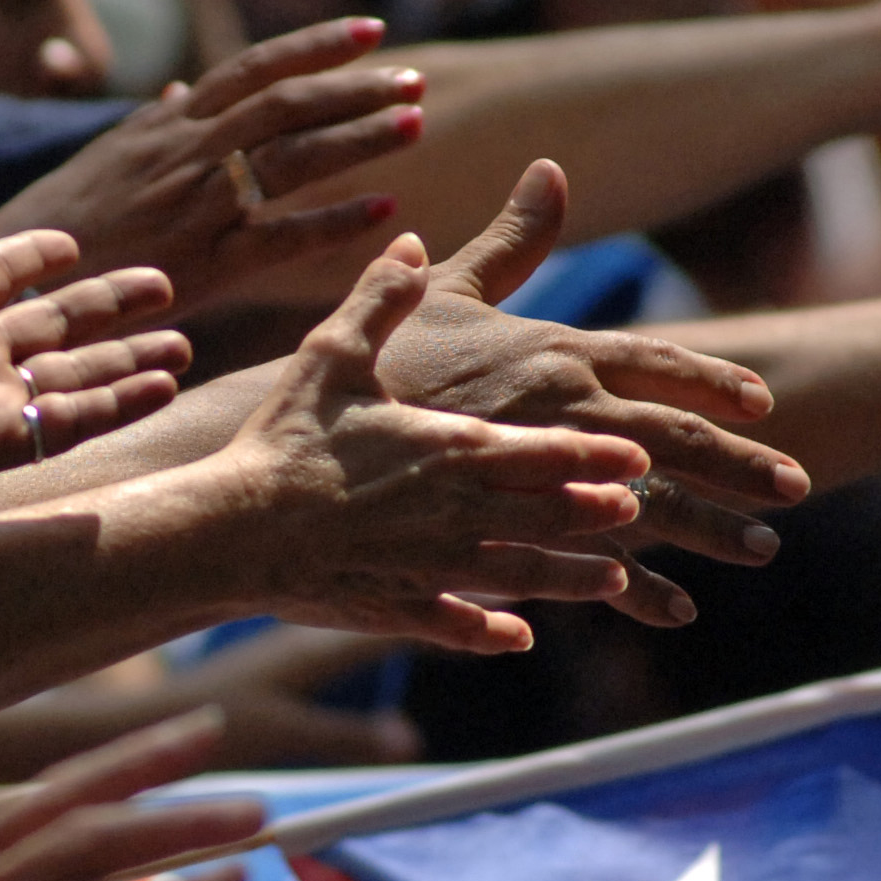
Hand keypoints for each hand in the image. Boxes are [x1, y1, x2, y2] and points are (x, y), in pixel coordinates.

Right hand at [0, 17, 419, 306]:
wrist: (19, 283)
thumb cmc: (66, 221)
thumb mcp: (108, 156)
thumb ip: (155, 122)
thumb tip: (184, 88)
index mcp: (169, 124)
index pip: (254, 67)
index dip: (316, 45)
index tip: (372, 30)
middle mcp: (187, 153)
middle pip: (286, 103)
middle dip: (357, 88)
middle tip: (414, 81)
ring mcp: (198, 206)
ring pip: (292, 158)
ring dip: (360, 137)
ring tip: (414, 124)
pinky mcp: (205, 264)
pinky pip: (282, 238)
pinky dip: (336, 220)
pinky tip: (385, 209)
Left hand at [0, 99, 192, 492]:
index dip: (35, 259)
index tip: (71, 246)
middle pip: (56, 324)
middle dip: (110, 307)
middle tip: (164, 284)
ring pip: (77, 374)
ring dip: (129, 360)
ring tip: (183, 345)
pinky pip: (72, 420)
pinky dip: (120, 403)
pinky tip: (164, 386)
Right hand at [203, 237, 657, 653]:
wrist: (237, 529)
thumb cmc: (286, 438)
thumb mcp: (332, 353)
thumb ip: (380, 298)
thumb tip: (410, 242)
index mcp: (453, 447)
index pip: (548, 449)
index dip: (598, 453)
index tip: (640, 454)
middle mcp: (460, 511)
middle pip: (550, 513)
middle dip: (601, 512)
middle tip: (642, 508)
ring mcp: (436, 565)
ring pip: (523, 574)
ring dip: (572, 577)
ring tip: (614, 575)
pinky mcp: (402, 606)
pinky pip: (459, 622)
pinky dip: (493, 630)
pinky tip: (518, 638)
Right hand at [380, 162, 812, 625]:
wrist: (282, 481)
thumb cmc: (354, 386)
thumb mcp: (442, 296)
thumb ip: (504, 243)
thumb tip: (549, 171)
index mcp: (545, 362)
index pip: (651, 365)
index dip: (711, 382)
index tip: (764, 402)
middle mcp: (552, 426)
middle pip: (666, 447)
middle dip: (734, 469)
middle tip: (794, 489)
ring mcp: (529, 497)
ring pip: (637, 517)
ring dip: (697, 538)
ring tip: (752, 556)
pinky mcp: (496, 560)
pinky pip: (572, 575)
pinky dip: (629, 593)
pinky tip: (671, 611)